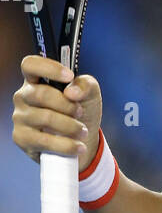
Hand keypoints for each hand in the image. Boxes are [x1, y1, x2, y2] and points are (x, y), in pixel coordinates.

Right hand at [12, 56, 102, 170]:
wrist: (81, 142)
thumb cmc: (81, 112)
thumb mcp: (90, 94)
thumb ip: (85, 85)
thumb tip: (71, 92)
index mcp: (36, 80)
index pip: (30, 65)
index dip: (48, 68)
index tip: (69, 76)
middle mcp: (23, 96)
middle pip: (40, 94)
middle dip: (67, 105)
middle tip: (80, 112)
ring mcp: (20, 117)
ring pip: (44, 118)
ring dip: (70, 126)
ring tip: (83, 132)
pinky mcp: (21, 138)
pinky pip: (43, 141)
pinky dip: (66, 145)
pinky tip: (78, 147)